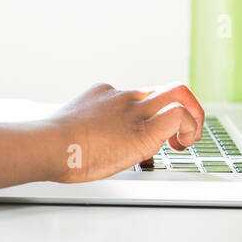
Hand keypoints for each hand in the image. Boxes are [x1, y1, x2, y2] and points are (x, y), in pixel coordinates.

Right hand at [45, 81, 204, 183]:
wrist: (50, 144)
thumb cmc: (52, 146)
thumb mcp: (68, 131)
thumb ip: (82, 135)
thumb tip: (78, 153)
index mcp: (103, 96)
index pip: (139, 98)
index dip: (151, 115)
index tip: (148, 137)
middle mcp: (122, 98)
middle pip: (165, 88)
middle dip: (183, 108)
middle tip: (180, 135)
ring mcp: (135, 110)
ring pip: (178, 93)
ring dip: (191, 117)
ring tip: (185, 141)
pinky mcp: (145, 129)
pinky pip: (178, 115)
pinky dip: (187, 127)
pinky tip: (178, 145)